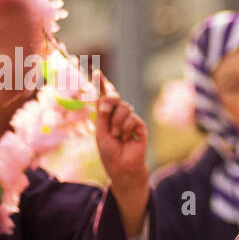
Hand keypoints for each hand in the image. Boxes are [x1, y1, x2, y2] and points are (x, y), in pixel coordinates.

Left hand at [94, 71, 148, 188]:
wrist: (122, 167)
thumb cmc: (110, 152)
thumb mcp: (101, 131)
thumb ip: (102, 115)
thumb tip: (104, 98)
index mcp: (107, 116)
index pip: (105, 97)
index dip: (102, 85)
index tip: (98, 72)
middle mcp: (119, 115)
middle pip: (115, 97)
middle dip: (109, 101)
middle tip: (104, 111)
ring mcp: (130, 119)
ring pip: (124, 108)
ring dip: (117, 122)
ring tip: (117, 136)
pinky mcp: (140, 126)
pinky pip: (132, 118)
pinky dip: (126, 128)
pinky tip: (126, 138)